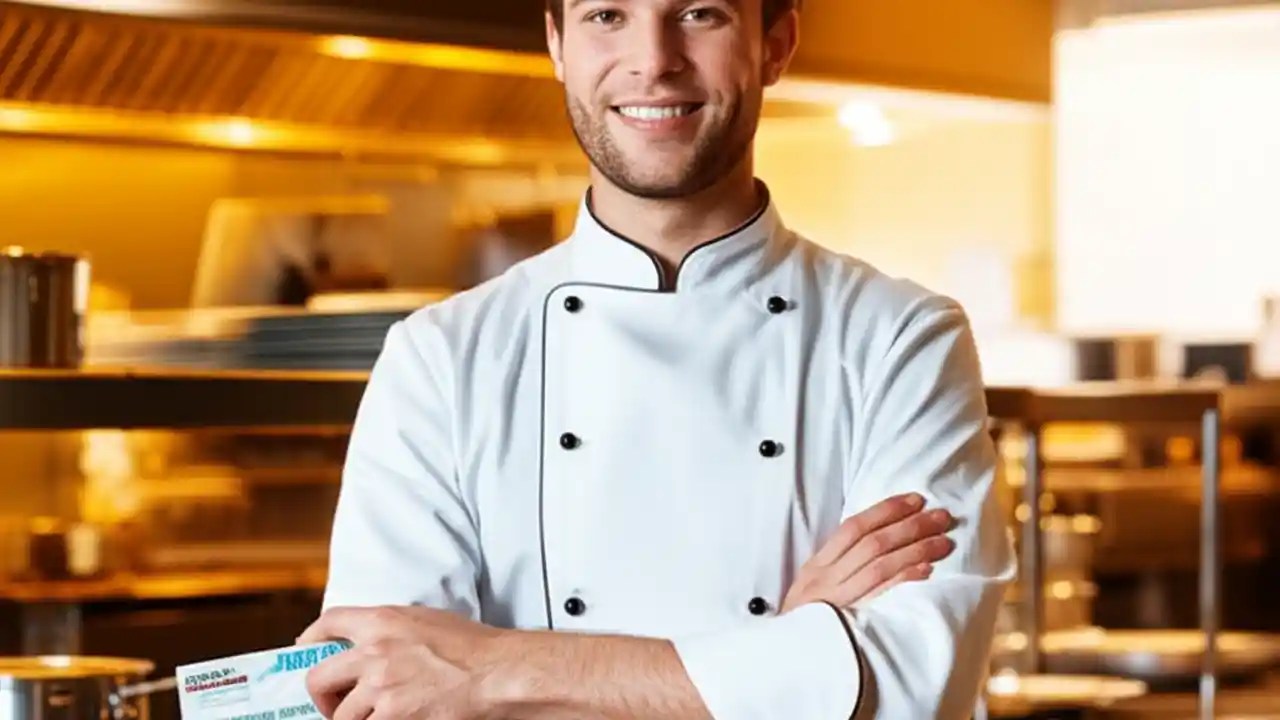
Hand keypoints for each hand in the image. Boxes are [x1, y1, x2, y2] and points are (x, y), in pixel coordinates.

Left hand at [297, 606, 507, 719]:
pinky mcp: (395, 718)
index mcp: (382, 621)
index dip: (310, 638)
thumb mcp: (424, 620)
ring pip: (342, 716)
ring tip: (373, 718)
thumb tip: (366, 644)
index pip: (329, 623)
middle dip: (321, 697)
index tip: (306, 650)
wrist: (496, 672)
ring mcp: (382, 689)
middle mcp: (374, 653)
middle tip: (333, 706)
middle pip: (318, 678)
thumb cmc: (470, 646)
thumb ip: (389, 629)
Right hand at [781, 493, 953, 611]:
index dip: (886, 510)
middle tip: (941, 516)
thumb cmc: (804, 619)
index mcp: (817, 564)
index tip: (915, 499)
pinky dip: (904, 580)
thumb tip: (876, 538)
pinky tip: (927, 570)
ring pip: (880, 565)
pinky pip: (881, 596)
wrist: (786, 657)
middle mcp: (826, 577)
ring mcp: (838, 599)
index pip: (853, 527)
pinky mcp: (850, 622)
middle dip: (910, 526)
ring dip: (916, 550)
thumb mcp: (811, 585)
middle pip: (872, 543)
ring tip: (944, 541)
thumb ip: (837, 564)